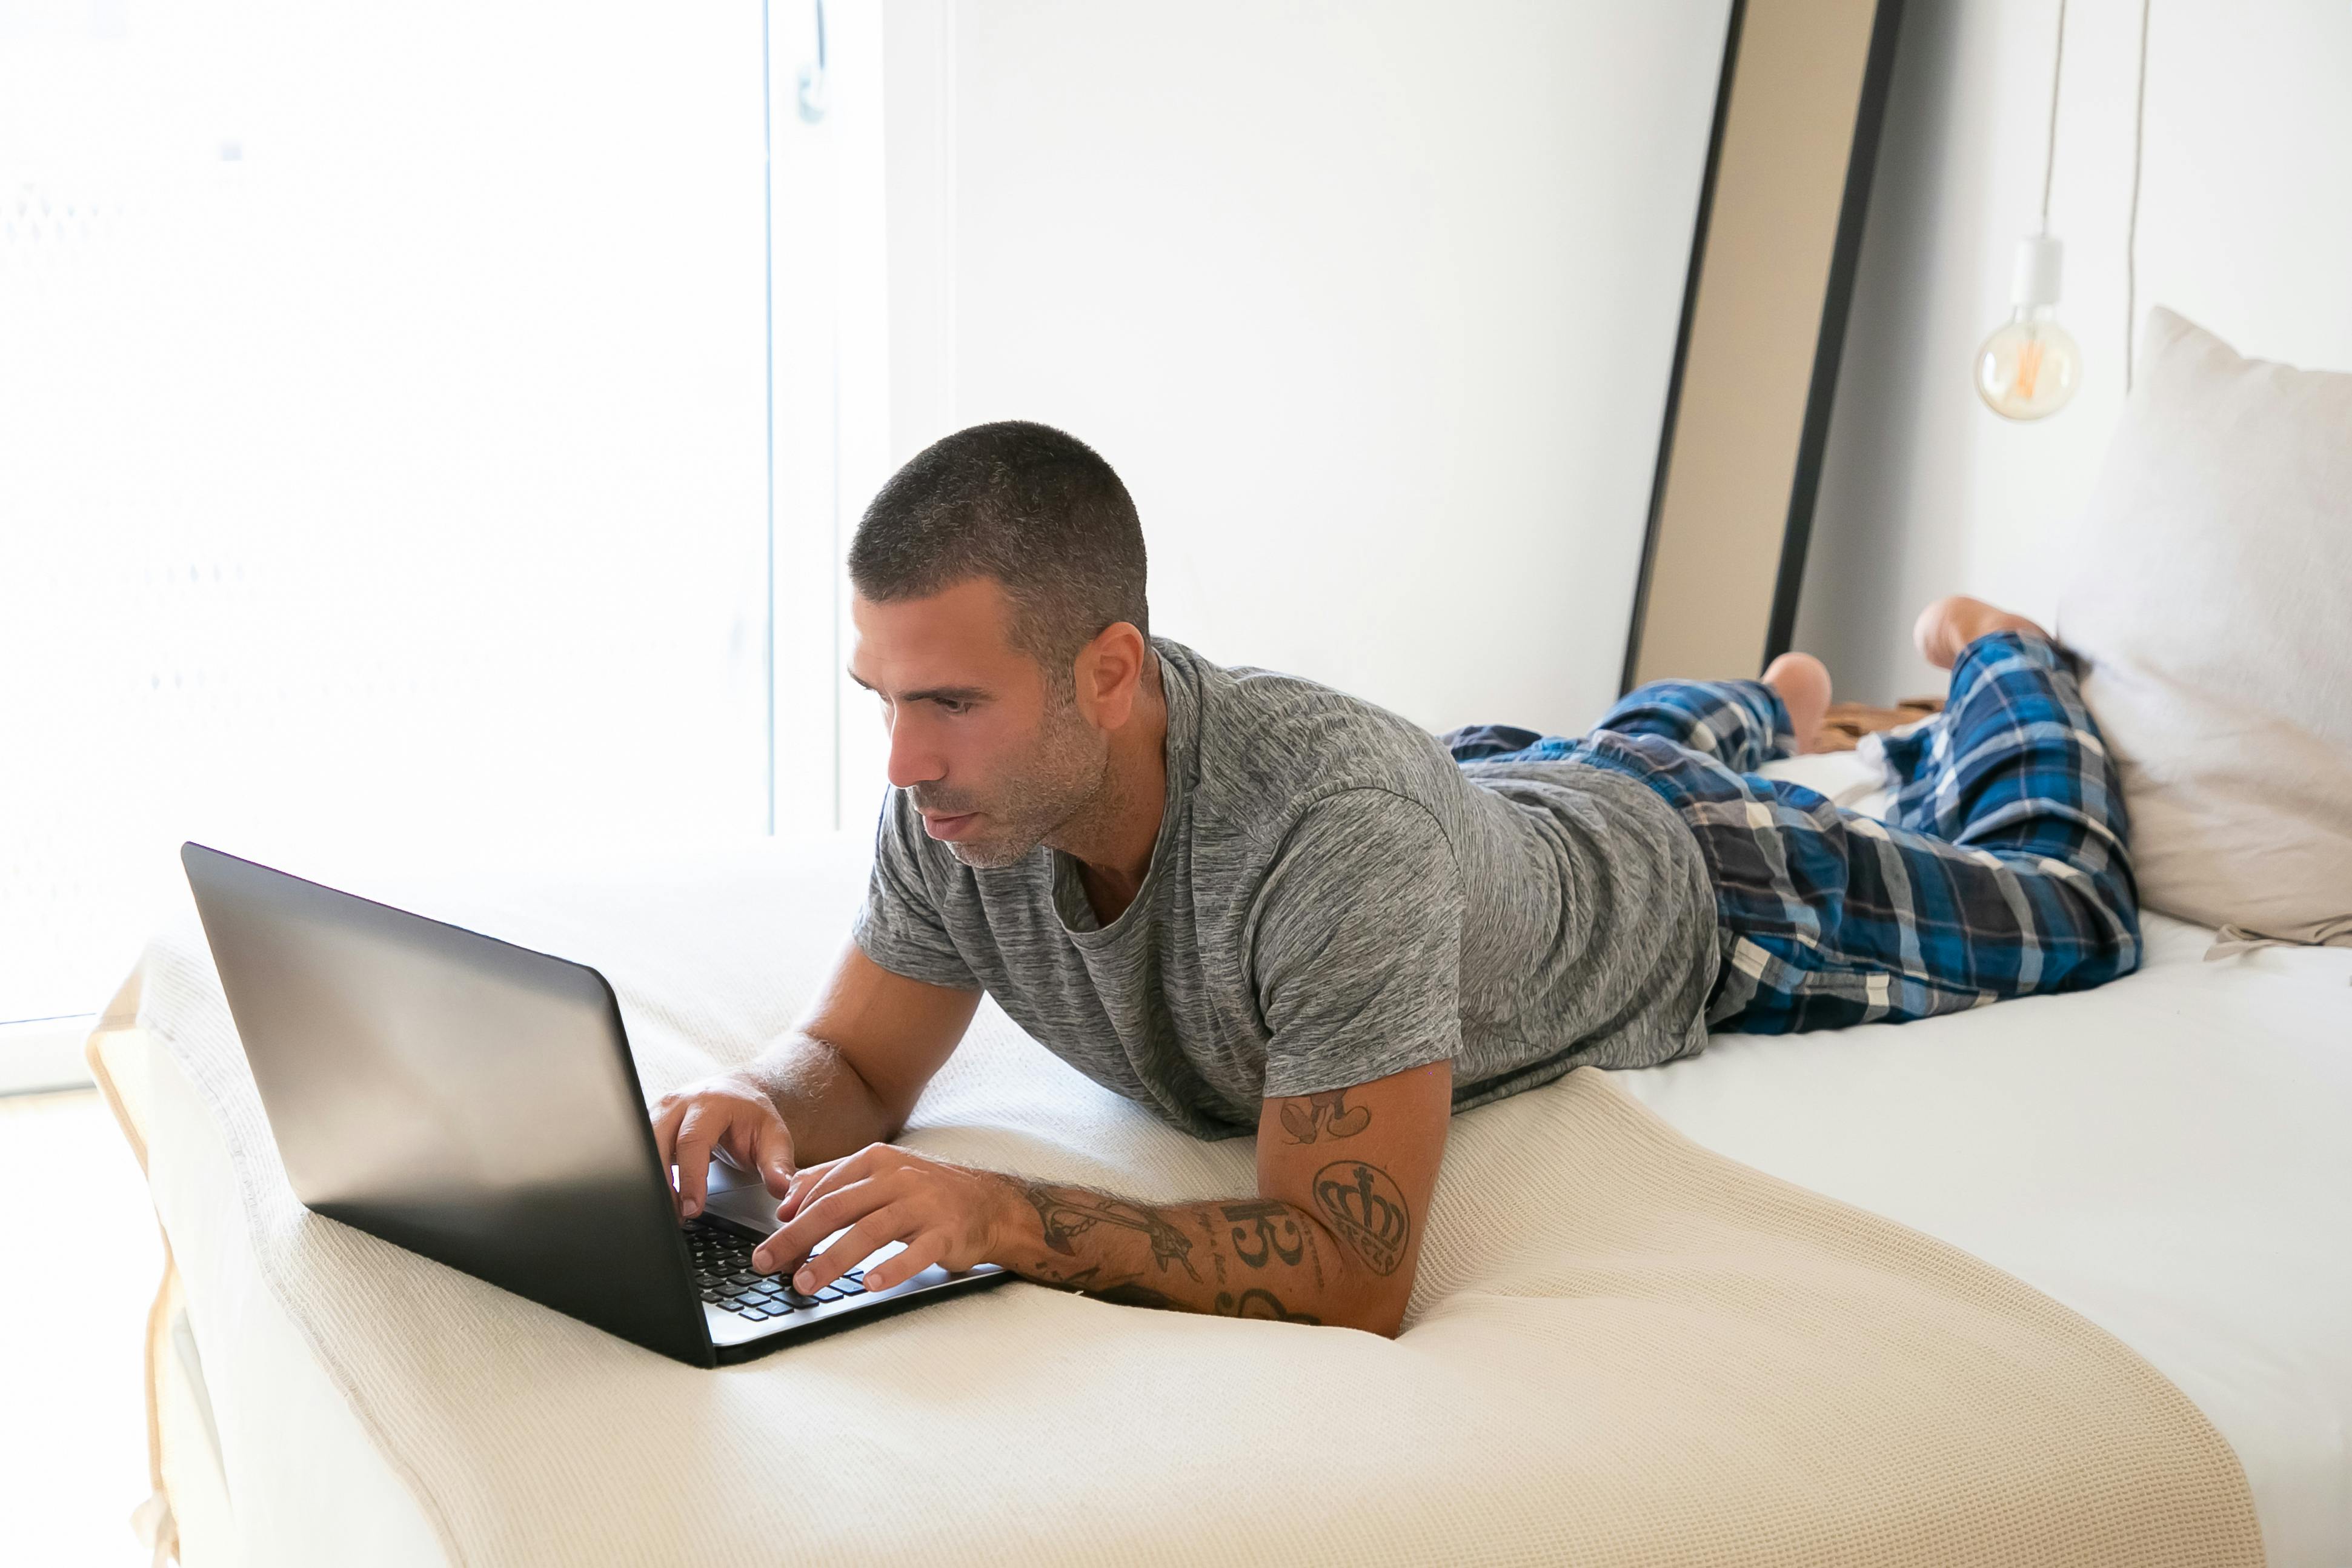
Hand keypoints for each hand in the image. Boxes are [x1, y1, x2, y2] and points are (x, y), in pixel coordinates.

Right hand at [650, 1070, 796, 1218]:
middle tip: (677, 1216)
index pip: (692, 1140)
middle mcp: (680, 1104)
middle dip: (663, 1183)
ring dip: (653, 1182)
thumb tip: (783, 1190)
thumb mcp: (773, 1137)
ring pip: (643, 1148)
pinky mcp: (651, 1123)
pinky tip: (662, 1196)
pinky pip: (641, 1151)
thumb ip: (778, 1165)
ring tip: (671, 1210)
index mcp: (710, 1103)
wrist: (739, 1093)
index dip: (691, 1177)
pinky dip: (648, 1175)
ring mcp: (661, 1112)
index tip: (692, 1208)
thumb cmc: (753, 1116)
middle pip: (656, 1143)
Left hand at [754, 1143, 1013, 1294]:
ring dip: (832, 1258)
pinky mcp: (945, 1232)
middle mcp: (897, 1177)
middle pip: (836, 1208)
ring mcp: (922, 1204)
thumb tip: (785, 1200)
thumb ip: (832, 1181)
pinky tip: (869, 1284)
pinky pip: (915, 1252)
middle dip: (796, 1238)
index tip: (768, 1248)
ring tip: (805, 1282)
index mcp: (875, 1161)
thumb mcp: (880, 1175)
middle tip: (768, 1263)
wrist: (989, 1203)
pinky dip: (891, 1268)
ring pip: (869, 1230)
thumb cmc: (927, 1193)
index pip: (822, 1191)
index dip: (789, 1222)